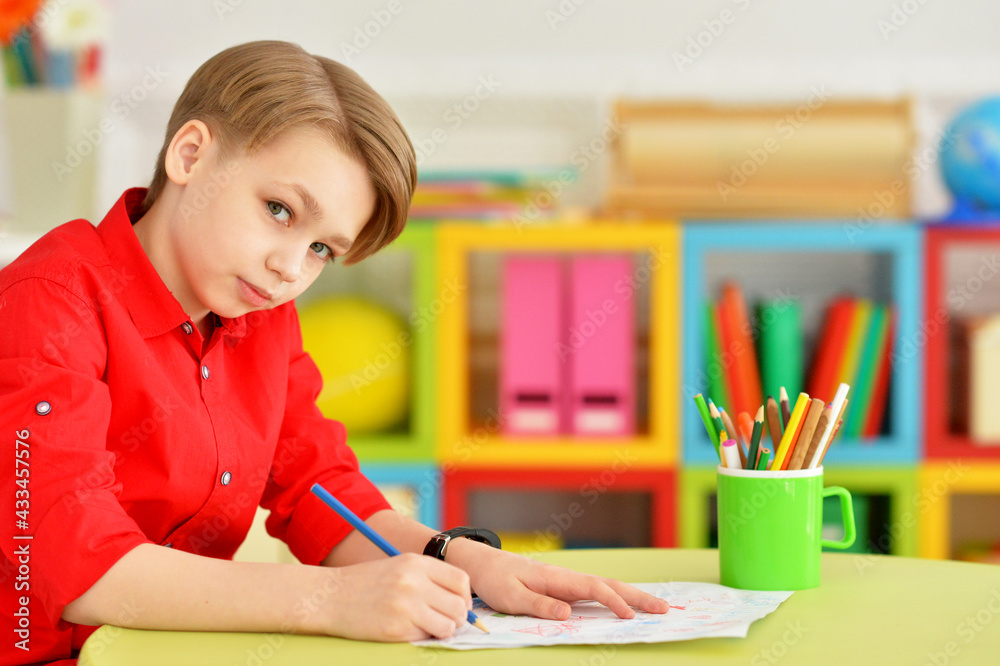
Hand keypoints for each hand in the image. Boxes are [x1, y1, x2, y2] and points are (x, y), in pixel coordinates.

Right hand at [312, 553, 471, 641]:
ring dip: (442, 630)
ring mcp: (406, 606)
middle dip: (457, 617)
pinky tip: (408, 629)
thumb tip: (462, 601)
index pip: (461, 580)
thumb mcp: (399, 567)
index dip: (465, 596)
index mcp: (416, 563)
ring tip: (427, 626)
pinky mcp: (396, 629)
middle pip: (459, 606)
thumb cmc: (366, 583)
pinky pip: (426, 638)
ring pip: (448, 626)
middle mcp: (414, 582)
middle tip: (445, 620)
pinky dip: (422, 637)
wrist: (330, 597)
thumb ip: (429, 578)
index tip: (459, 605)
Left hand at [447, 540, 668, 620]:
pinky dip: (615, 597)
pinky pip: (594, 592)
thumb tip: (569, 614)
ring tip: (656, 606)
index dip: (614, 602)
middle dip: (637, 596)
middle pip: (609, 584)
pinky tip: (625, 605)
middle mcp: (566, 577)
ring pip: (605, 587)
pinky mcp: (562, 587)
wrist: (481, 564)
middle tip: (665, 609)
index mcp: (556, 577)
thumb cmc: (495, 580)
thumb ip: (540, 605)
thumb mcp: (512, 597)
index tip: (630, 617)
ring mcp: (566, 581)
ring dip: (631, 596)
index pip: (593, 588)